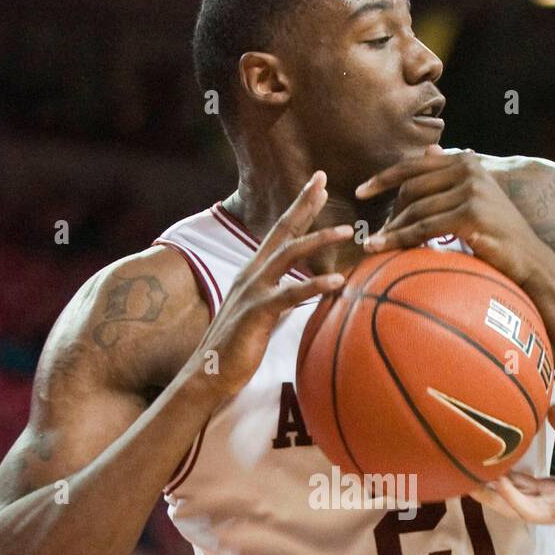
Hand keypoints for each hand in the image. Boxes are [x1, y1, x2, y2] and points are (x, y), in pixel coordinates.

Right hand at [196, 171, 353, 398]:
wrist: (208, 374)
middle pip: (282, 230)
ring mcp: (252, 290)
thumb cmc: (237, 349)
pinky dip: (315, 286)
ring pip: (289, 255)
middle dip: (303, 203)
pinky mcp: (256, 312)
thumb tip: (303, 294)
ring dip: (318, 239)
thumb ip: (281, 299)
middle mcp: (252, 273)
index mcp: (254, 272)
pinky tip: (338, 282)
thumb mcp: (262, 316)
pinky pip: (289, 294)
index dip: (298, 207)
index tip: (316, 184)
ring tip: (347, 231)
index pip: (280, 232)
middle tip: (323, 179)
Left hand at [355, 147, 540, 285]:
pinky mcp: (471, 213)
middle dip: (389, 212)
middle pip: (411, 188)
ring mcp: (471, 190)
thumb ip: (451, 177)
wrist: (530, 260)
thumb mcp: (476, 198)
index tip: (360, 193)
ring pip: (415, 210)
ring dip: (391, 230)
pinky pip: (423, 228)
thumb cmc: (499, 235)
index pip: (415, 165)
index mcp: (466, 162)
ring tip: (372, 246)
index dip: (383, 178)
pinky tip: (384, 249)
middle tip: (374, 234)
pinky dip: (401, 240)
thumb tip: (430, 150)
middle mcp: (468, 169)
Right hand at [471, 444, 554, 548]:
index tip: (466, 463)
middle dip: (487, 495)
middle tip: (461, 478)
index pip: (514, 489)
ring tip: (495, 477)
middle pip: (512, 505)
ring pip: (533, 513)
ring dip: (512, 498)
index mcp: (554, 495)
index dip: (490, 479)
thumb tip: (551, 405)